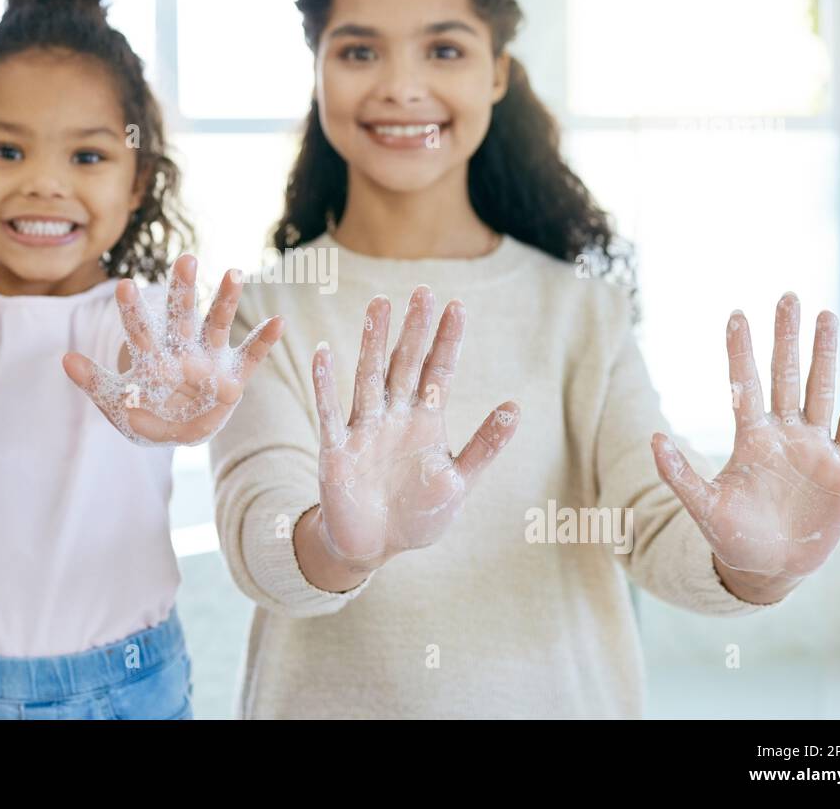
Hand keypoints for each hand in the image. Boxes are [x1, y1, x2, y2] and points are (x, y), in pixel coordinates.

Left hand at [63, 253, 283, 445]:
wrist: (178, 432)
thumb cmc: (144, 414)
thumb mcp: (116, 403)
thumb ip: (94, 382)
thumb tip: (64, 358)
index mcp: (152, 356)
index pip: (140, 329)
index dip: (132, 310)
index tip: (124, 284)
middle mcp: (182, 349)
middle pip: (182, 314)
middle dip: (183, 288)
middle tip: (185, 259)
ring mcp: (210, 359)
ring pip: (218, 324)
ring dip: (226, 299)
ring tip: (235, 272)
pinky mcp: (233, 376)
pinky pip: (250, 356)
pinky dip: (264, 341)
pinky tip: (278, 322)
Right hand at [308, 286, 520, 570]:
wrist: (373, 547)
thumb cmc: (416, 515)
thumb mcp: (459, 481)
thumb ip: (485, 445)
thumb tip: (515, 406)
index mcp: (426, 421)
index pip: (439, 372)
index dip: (447, 341)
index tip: (457, 307)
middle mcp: (395, 417)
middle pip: (405, 365)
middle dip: (414, 330)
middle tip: (422, 292)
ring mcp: (364, 430)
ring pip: (369, 377)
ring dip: (372, 342)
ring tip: (378, 306)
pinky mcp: (336, 450)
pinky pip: (330, 412)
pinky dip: (326, 384)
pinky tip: (323, 353)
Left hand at [651, 292, 839, 582]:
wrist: (768, 568)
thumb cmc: (731, 537)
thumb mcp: (702, 507)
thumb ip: (678, 474)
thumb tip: (654, 438)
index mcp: (751, 439)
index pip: (746, 384)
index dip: (740, 350)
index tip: (736, 314)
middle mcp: (784, 435)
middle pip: (787, 375)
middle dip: (787, 337)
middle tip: (788, 296)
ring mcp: (815, 449)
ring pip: (821, 390)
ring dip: (824, 354)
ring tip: (825, 315)